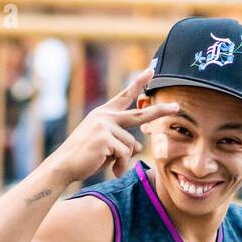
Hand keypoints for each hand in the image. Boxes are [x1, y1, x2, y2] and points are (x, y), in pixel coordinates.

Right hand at [49, 67, 177, 181]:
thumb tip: (138, 148)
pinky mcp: (105, 138)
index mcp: (103, 114)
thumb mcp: (106, 147)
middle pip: (139, 114)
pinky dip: (120, 166)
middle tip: (177, 107)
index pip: (124, 96)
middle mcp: (105, 116)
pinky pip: (125, 154)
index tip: (150, 71)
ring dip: (123, 159)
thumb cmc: (83, 157)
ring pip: (131, 145)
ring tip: (109, 165)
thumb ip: (121, 142)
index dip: (138, 84)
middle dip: (160, 111)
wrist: (64, 165)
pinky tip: (110, 169)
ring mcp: (105, 126)